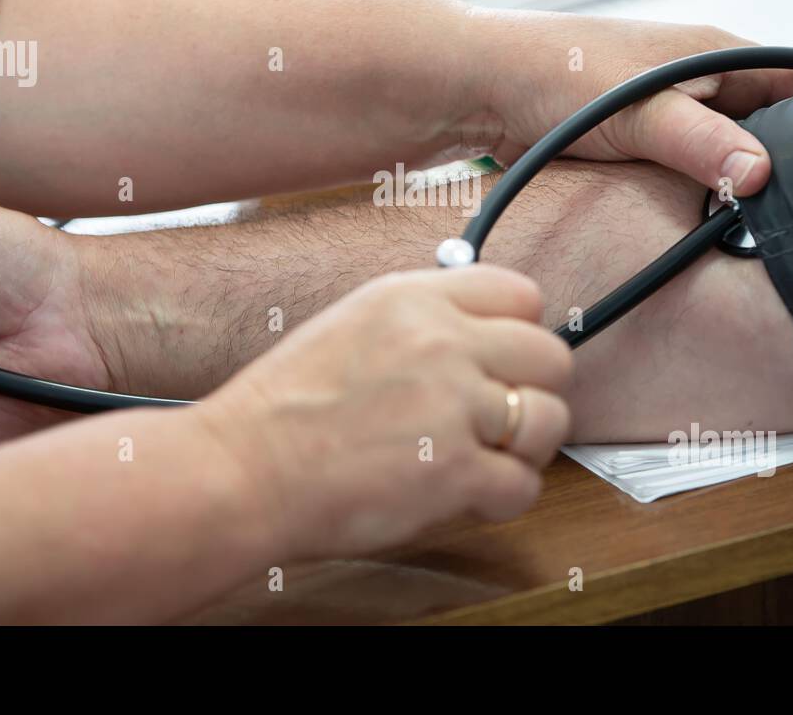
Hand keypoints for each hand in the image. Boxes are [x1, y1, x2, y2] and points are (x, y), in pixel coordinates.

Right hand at [204, 265, 572, 559]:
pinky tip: (470, 496)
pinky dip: (504, 499)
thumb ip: (421, 322)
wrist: (242, 470)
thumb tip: (476, 333)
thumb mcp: (351, 325)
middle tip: (506, 417)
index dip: (522, 333)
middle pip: (550, 355)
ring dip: (528, 447)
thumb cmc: (283, 409)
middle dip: (537, 389)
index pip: (521, 294)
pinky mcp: (455, 470)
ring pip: (550, 420)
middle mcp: (443, 342)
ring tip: (489, 459)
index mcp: (415, 299)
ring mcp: (454, 405)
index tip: (508, 362)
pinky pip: (524, 486)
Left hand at [468, 11, 792, 195]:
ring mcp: (677, 108)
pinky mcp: (647, 138)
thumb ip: (701, 142)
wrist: (483, 85)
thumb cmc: (557, 79)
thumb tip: (764, 174)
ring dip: (754, 182)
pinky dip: (714, 191)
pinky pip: (699, 167)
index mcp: (720, 54)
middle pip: (780, 121)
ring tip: (791, 228)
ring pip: (737, 149)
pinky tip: (725, 227)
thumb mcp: (637, 114)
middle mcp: (707, 77)